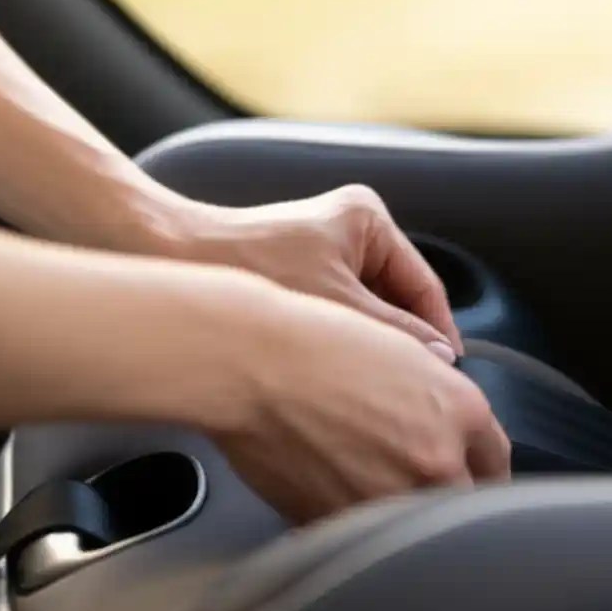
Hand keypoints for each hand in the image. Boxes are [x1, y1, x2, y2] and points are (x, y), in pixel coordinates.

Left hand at [148, 184, 461, 362]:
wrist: (166, 259)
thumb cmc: (239, 267)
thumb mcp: (334, 308)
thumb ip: (393, 336)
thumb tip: (437, 363)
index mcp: (367, 220)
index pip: (425, 288)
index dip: (438, 336)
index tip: (445, 377)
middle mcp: (349, 231)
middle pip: (398, 304)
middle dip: (400, 346)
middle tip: (408, 390)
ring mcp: (323, 254)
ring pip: (368, 316)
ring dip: (368, 349)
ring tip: (369, 384)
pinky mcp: (298, 277)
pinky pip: (339, 318)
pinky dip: (340, 344)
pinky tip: (334, 373)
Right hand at [203, 274, 508, 522]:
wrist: (250, 364)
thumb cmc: (315, 345)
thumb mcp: (403, 354)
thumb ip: (444, 399)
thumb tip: (456, 432)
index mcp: (461, 411)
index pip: (497, 460)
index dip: (481, 468)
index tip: (471, 475)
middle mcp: (438, 460)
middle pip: (467, 502)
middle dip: (449, 495)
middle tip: (419, 483)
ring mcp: (393, 498)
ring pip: (418, 527)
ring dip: (403, 515)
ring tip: (366, 482)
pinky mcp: (346, 525)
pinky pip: (367, 537)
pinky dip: (358, 525)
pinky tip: (335, 490)